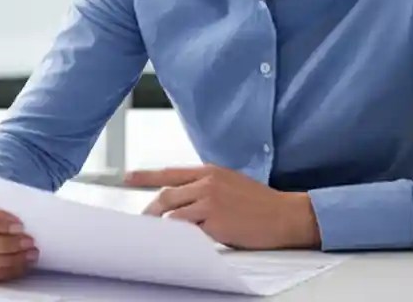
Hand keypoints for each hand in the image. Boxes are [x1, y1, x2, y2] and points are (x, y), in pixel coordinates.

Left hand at [125, 165, 321, 249]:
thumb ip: (207, 187)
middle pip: (166, 195)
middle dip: (151, 210)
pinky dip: (178, 235)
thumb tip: (185, 199)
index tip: (127, 177)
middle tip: (144, 222)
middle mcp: (207, 183)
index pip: (171, 172)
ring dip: (162, 225)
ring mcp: (209, 201)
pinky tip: (177, 240)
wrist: (285, 215)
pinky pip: (186, 229)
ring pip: (172, 212)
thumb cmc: (261, 204)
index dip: (146, 176)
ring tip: (157, 235)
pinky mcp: (214, 221)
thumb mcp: (232, 184)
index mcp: (211, 171)